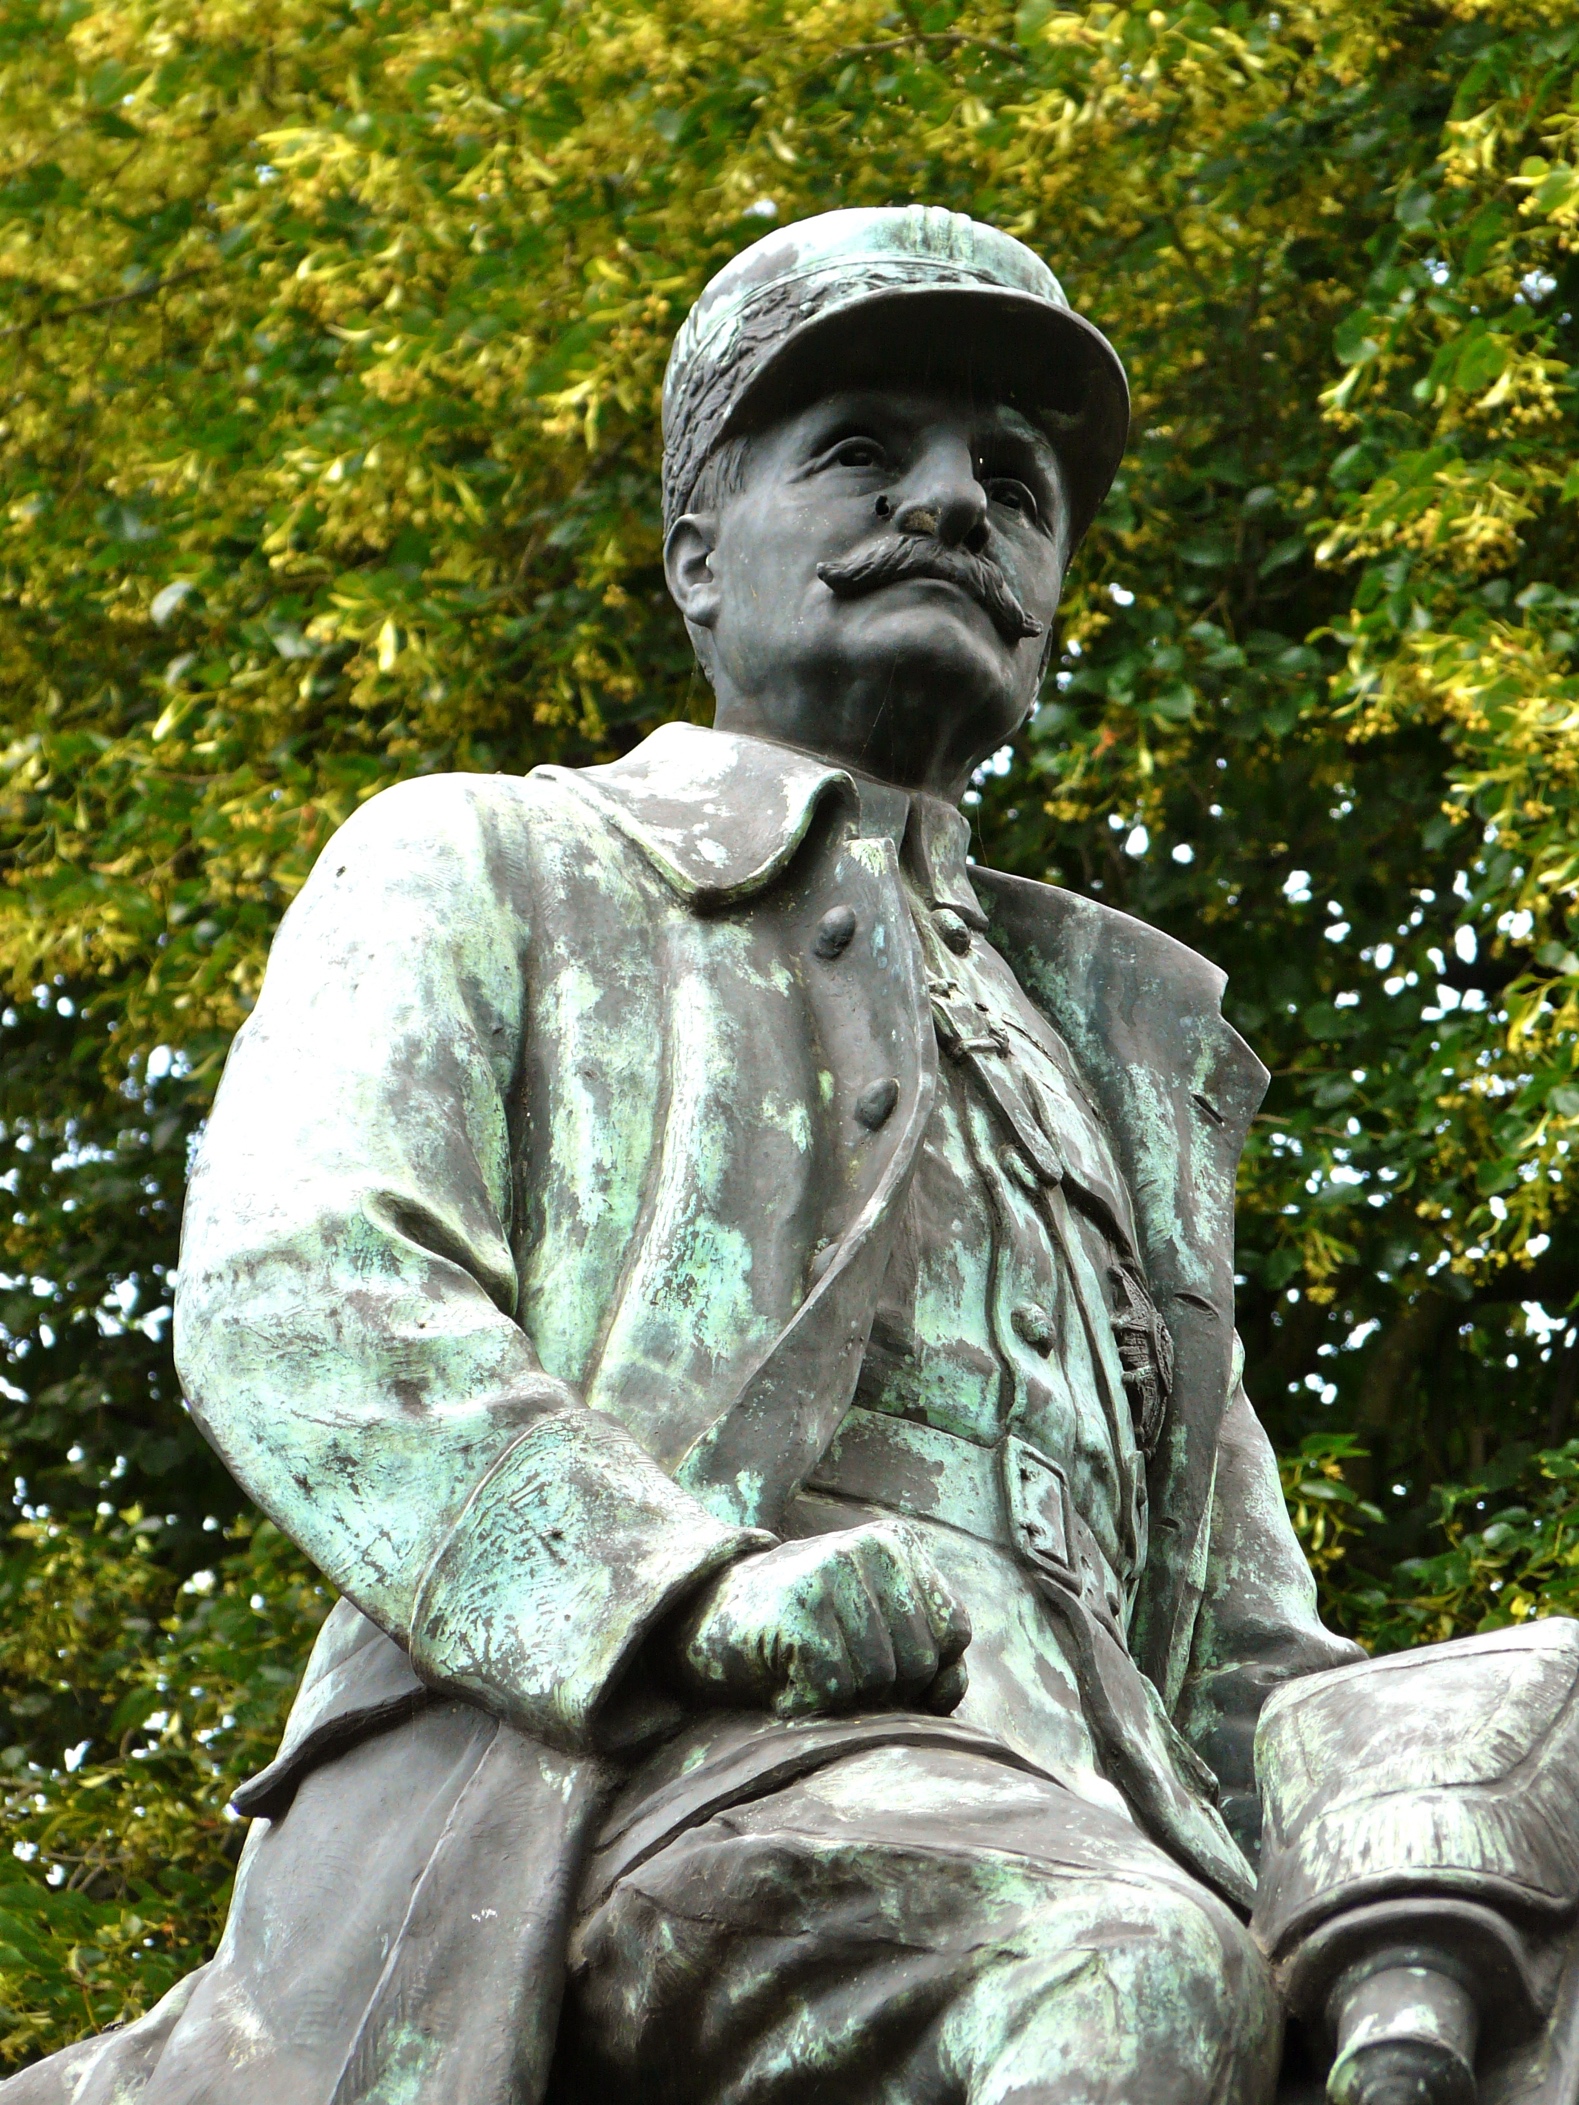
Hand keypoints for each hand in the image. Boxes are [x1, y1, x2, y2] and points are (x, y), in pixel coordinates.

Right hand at [661, 1522, 970, 1719]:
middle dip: (879, 1691)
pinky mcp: (797, 1607)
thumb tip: (945, 1692)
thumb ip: (926, 1658)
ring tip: (802, 1669)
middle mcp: (869, 1546)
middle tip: (828, 1672)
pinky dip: (802, 1703)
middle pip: (917, 1663)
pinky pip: (831, 1691)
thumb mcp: (872, 1632)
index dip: (928, 1676)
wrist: (700, 1615)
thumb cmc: (797, 1630)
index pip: (954, 1632)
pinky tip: (779, 1679)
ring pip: (876, 1681)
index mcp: (897, 1544)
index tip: (880, 1677)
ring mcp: (831, 1570)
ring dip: (838, 1699)